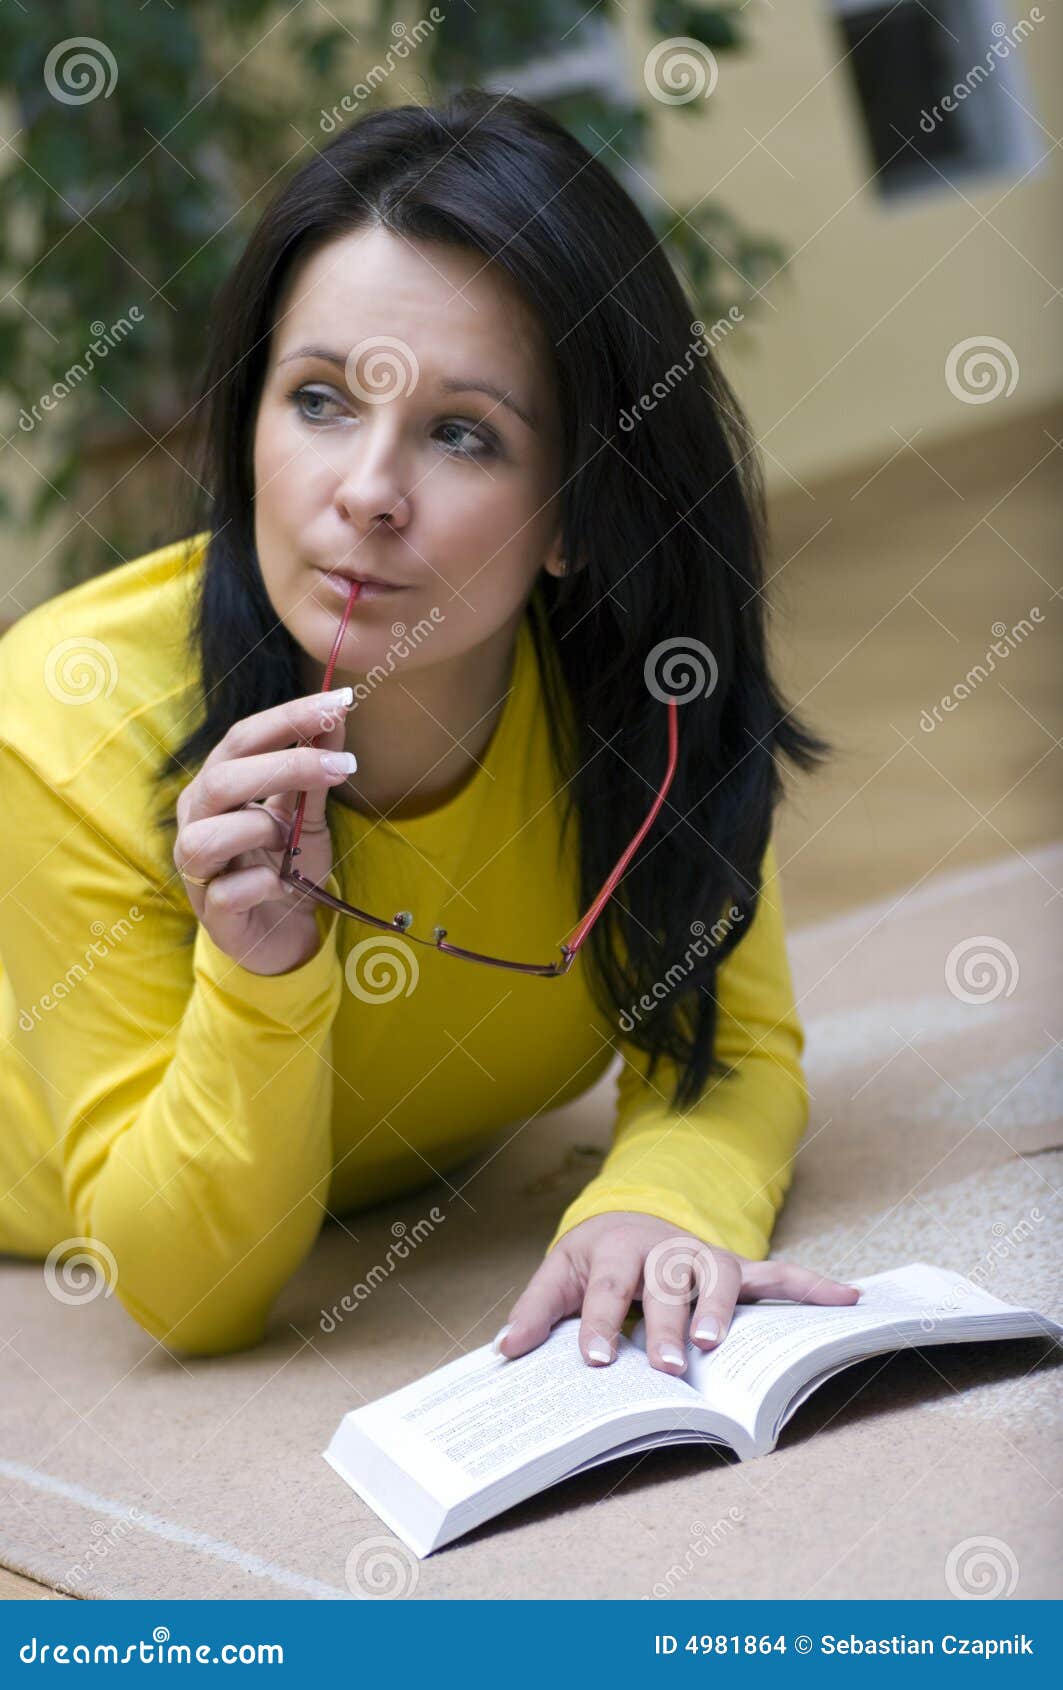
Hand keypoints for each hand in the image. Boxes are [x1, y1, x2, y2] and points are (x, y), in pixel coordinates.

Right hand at [173, 687, 356, 975]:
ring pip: (209, 836)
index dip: (290, 717)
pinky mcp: (210, 912)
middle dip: (286, 766)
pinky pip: (228, 893)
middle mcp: (198, 818)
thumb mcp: (309, 812)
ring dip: (261, 831)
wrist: (284, 933)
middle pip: (223, 778)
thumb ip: (316, 767)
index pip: (243, 737)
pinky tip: (284, 885)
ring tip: (290, 842)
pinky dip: (263, 885)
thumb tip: (337, 714)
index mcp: (218, 784)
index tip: (341, 702)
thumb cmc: (289, 864)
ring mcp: (197, 867)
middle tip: (343, 767)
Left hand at [492, 1210, 860, 1373]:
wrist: (631, 1215)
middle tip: (665, 1367)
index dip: (600, 1323)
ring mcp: (703, 1257)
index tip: (596, 1360)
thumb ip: (535, 1313)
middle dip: (665, 1325)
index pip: (606, 1289)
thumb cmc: (594, 1259)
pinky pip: (778, 1277)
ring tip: (717, 1345)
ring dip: (720, 1309)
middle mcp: (664, 1249)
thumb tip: (503, 1352)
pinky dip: (813, 1285)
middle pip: (665, 1285)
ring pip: (717, 1278)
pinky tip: (850, 1299)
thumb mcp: (558, 1274)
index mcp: (614, 1251)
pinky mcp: (735, 1268)